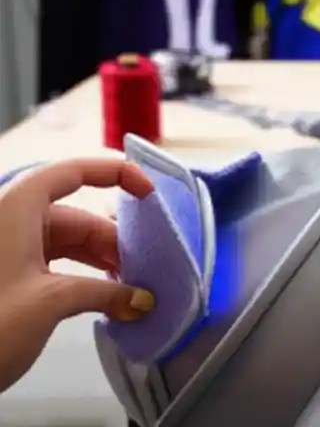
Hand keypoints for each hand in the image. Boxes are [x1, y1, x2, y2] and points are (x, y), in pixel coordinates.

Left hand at [0, 159, 156, 392]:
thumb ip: (105, 294)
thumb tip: (143, 301)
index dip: (117, 174)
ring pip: (67, 240)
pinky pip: (53, 261)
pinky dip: (81, 273)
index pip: (75, 171)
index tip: (150, 195)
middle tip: (147, 268)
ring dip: (100, 260)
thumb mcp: (52, 302)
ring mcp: (8, 247)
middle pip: (77, 214)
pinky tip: (103, 295)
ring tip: (129, 285)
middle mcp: (13, 220)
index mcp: (18, 207)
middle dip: (115, 239)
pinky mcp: (7, 274)